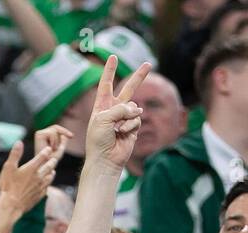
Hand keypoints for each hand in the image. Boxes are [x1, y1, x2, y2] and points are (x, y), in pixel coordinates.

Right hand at [0, 140, 58, 213]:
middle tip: (54, 158)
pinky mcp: (39, 196)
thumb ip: (15, 154)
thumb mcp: (8, 168)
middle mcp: (38, 177)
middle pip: (49, 167)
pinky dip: (48, 184)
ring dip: (52, 172)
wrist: (11, 206)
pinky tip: (46, 185)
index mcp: (31, 168)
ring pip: (50, 178)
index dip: (46, 151)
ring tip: (52, 171)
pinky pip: (46, 188)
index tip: (48, 149)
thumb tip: (19, 142)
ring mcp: (40, 187)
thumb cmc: (8, 186)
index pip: (42, 156)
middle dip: (52, 161)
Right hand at [33, 124, 72, 161]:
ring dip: (57, 141)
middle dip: (62, 133)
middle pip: (55, 127)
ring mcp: (39, 134)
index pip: (56, 129)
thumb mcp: (60, 150)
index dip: (64, 131)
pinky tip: (50, 148)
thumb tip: (63, 135)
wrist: (44, 166)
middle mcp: (41, 134)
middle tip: (66, 141)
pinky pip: (51, 133)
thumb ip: (63, 142)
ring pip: (54, 130)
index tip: (72, 136)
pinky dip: (54, 141)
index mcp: (45, 137)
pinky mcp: (38, 135)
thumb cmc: (51, 161)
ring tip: (53, 149)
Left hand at [85, 55, 152, 170]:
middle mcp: (114, 110)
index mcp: (102, 106)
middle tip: (148, 64)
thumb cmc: (98, 140)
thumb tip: (136, 109)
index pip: (106, 84)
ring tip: (118, 129)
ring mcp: (125, 119)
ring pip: (134, 108)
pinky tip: (124, 134)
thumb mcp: (103, 119)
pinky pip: (137, 119)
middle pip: (128, 89)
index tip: (113, 57)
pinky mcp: (133, 128)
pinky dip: (131, 125)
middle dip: (139, 77)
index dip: (109, 70)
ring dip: (127, 117)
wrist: (105, 159)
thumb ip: (119, 109)